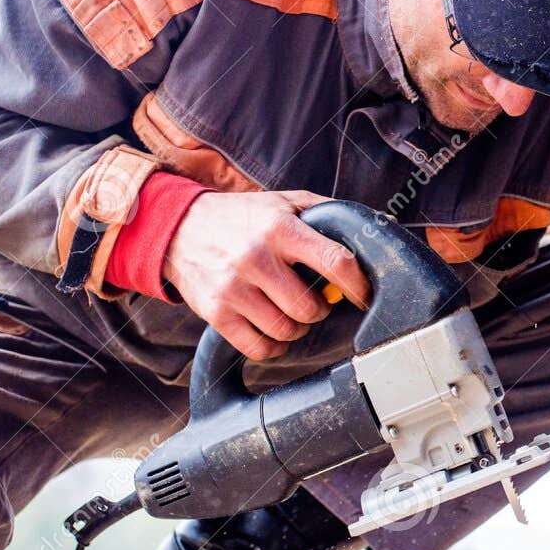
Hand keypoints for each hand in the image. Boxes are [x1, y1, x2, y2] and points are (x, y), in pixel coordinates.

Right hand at [162, 190, 371, 361]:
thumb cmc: (241, 217)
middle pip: (309, 307)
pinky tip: (271, 329)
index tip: (362, 294)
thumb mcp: (282, 201)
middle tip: (313, 300)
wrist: (178, 228)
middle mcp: (256, 257)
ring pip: (286, 330)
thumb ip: (324, 212)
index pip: (334, 261)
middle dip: (319, 309)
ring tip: (290, 312)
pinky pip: (259, 348)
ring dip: (297, 328)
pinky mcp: (215, 313)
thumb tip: (371, 227)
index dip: (357, 285)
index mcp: (280, 227)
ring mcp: (233, 287)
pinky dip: (272, 346)